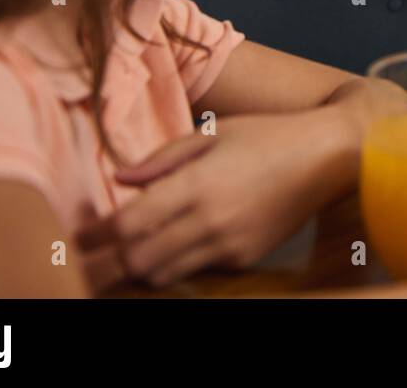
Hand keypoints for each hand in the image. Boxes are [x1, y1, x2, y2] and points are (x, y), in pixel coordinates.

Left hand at [77, 110, 358, 289]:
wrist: (328, 156)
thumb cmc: (268, 135)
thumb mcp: (212, 134)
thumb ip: (162, 159)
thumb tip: (121, 179)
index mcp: (196, 184)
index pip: (128, 224)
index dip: (96, 236)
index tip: (78, 237)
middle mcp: (210, 220)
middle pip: (138, 260)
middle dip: (108, 262)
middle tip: (86, 259)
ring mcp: (230, 244)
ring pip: (164, 273)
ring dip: (140, 267)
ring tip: (122, 258)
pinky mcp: (247, 257)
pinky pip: (197, 268)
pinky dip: (178, 262)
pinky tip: (171, 247)